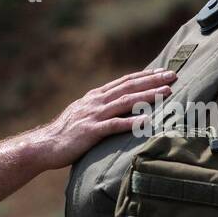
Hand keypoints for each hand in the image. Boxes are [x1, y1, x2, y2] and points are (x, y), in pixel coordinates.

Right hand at [33, 68, 175, 169]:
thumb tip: (118, 106)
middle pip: (129, 87)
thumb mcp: (84, 114)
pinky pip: (115, 125)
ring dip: (148, 96)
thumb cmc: (66, 133)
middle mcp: (96, 101)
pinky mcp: (91, 131)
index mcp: (96, 96)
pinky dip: (132, 122)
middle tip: (173, 76)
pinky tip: (147, 121)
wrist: (45, 145)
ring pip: (126, 102)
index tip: (162, 71)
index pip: (125, 81)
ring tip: (167, 93)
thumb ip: (101, 108)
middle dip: (152, 80)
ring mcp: (94, 115)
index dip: (145, 75)